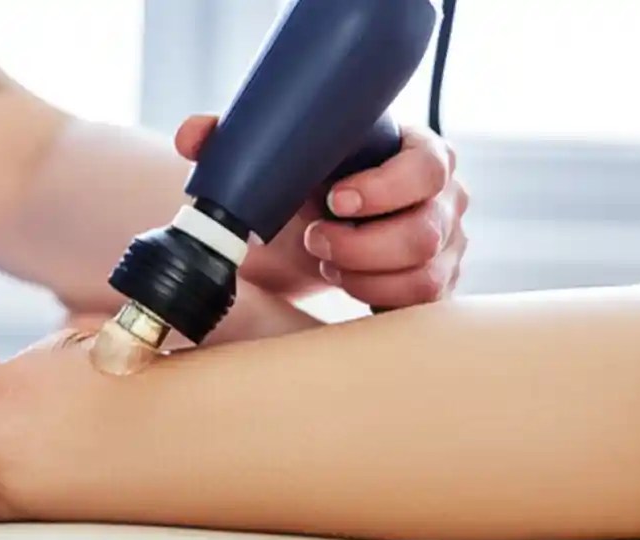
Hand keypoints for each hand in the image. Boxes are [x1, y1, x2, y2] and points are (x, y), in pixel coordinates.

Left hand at [175, 117, 468, 308]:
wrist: (305, 236)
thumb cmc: (301, 188)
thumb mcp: (271, 163)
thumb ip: (232, 141)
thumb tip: (191, 135)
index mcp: (418, 151)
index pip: (428, 166)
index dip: (384, 188)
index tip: (333, 199)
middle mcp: (445, 197)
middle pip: (425, 231)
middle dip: (359, 246)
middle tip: (314, 241)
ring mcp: (448, 243)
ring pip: (422, 275)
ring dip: (362, 277)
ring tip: (328, 264)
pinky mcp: (439, 283)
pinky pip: (420, 304)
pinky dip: (374, 299)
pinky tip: (347, 284)